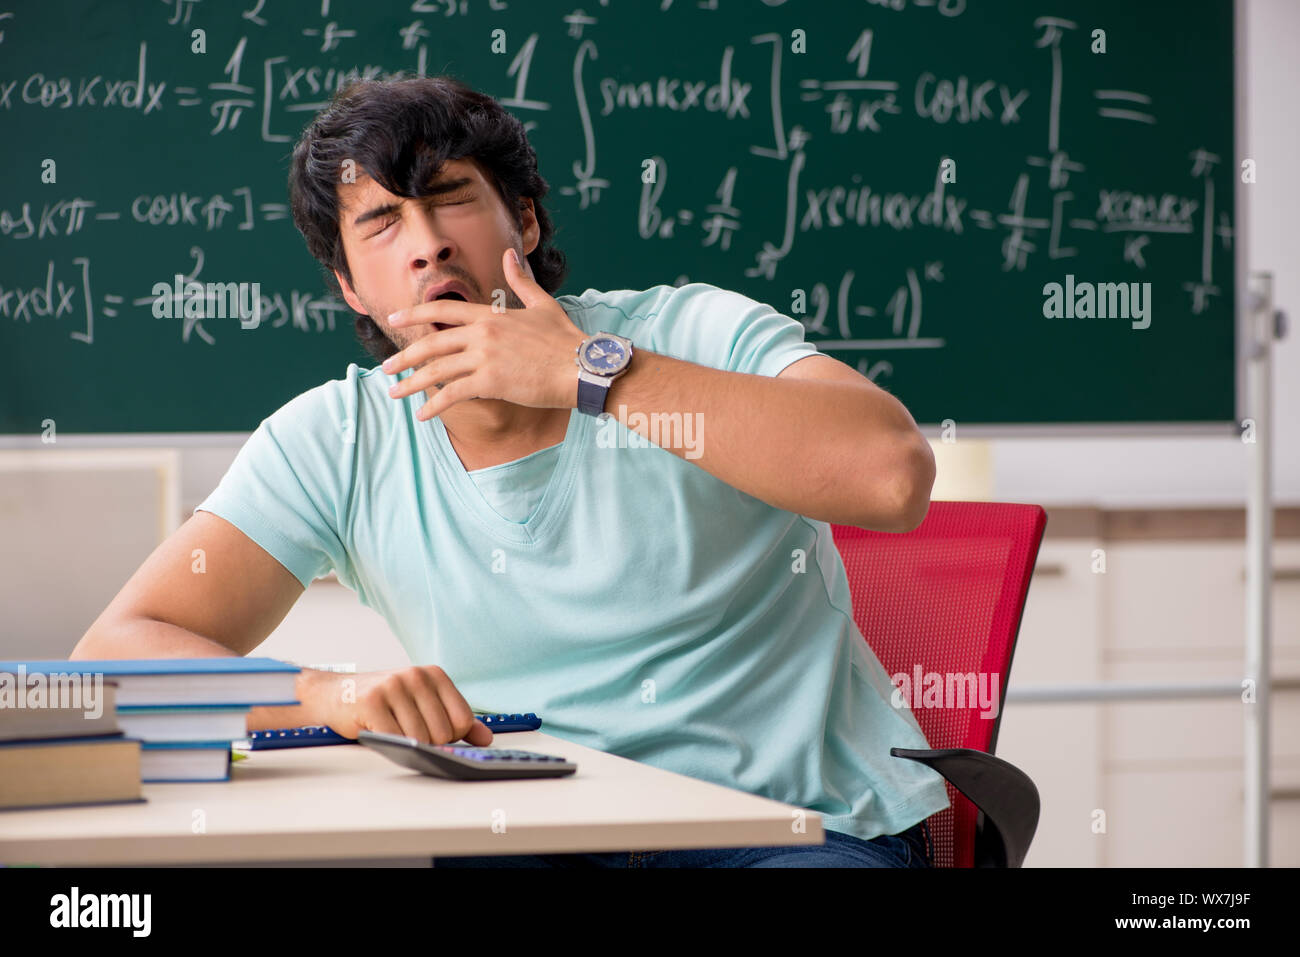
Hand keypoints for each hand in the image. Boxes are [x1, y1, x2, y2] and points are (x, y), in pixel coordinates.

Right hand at [310, 665, 493, 745]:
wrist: (336, 695)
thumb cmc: (383, 702)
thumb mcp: (423, 704)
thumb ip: (456, 720)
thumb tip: (486, 739)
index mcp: (434, 674)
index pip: (463, 720)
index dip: (450, 735)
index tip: (432, 731)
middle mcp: (416, 676)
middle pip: (443, 733)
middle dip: (427, 742)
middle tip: (406, 731)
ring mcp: (394, 687)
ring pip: (421, 739)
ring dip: (406, 745)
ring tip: (392, 730)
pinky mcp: (373, 703)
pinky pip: (395, 739)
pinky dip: (390, 744)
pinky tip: (380, 731)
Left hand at [383, 248, 586, 419]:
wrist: (582, 367)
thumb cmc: (567, 339)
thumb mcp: (543, 304)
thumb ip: (521, 281)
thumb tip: (509, 254)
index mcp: (492, 315)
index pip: (444, 311)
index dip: (416, 314)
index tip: (396, 319)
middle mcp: (483, 334)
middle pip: (432, 342)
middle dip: (405, 356)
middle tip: (386, 367)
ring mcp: (485, 358)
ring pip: (437, 370)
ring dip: (412, 383)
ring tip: (394, 393)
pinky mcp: (491, 382)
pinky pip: (453, 394)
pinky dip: (435, 406)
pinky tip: (423, 415)